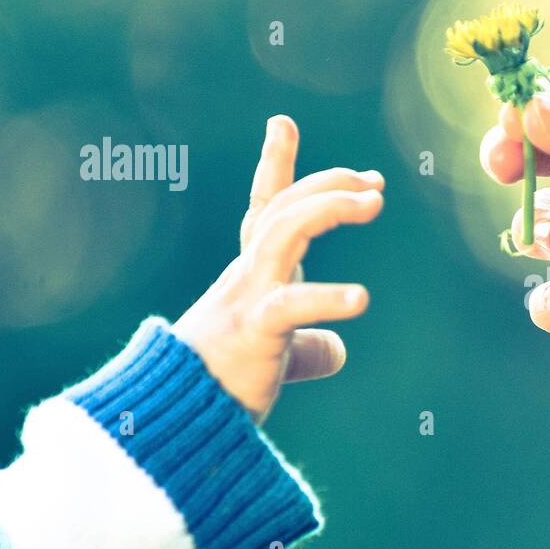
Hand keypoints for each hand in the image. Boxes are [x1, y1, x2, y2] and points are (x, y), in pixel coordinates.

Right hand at [173, 116, 383, 421]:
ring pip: (283, 231)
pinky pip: (290, 306)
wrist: (176, 425)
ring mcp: (247, 300)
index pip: (264, 210)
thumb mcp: (275, 360)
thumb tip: (336, 349)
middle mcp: (246, 277)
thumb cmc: (219, 391)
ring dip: (329, 207)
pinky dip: (326, 298)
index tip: (282, 123)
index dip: (276, 166)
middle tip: (373, 184)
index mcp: (252, 278)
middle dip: (325, 184)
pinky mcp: (254, 335)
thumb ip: (307, 348)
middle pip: (283, 209)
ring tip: (373, 202)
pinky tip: (360, 298)